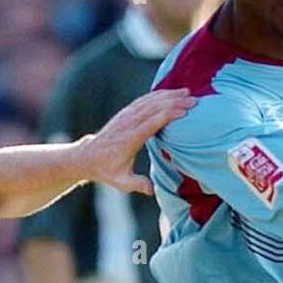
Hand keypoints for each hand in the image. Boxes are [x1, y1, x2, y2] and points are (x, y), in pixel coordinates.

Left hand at [76, 88, 191, 195]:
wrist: (88, 157)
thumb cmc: (107, 170)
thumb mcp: (121, 182)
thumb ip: (137, 184)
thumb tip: (152, 191)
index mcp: (129, 139)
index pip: (151, 123)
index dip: (168, 115)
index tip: (185, 112)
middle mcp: (128, 124)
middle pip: (154, 108)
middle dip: (174, 102)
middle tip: (194, 101)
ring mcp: (126, 115)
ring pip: (150, 101)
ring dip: (169, 95)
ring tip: (188, 93)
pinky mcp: (126, 112)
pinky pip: (144, 99)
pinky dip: (159, 94)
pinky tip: (171, 92)